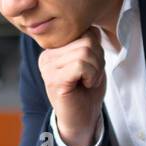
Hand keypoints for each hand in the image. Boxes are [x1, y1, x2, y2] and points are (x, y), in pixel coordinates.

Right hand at [38, 26, 105, 145]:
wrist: (82, 119)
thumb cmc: (87, 91)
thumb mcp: (90, 61)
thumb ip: (88, 43)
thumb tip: (92, 26)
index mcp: (54, 48)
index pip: (82, 30)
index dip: (96, 47)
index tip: (92, 66)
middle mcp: (47, 55)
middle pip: (86, 39)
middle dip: (98, 58)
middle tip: (92, 75)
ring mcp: (48, 68)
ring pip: (85, 51)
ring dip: (96, 69)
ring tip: (88, 81)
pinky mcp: (54, 80)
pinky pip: (80, 65)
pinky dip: (91, 75)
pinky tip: (86, 84)